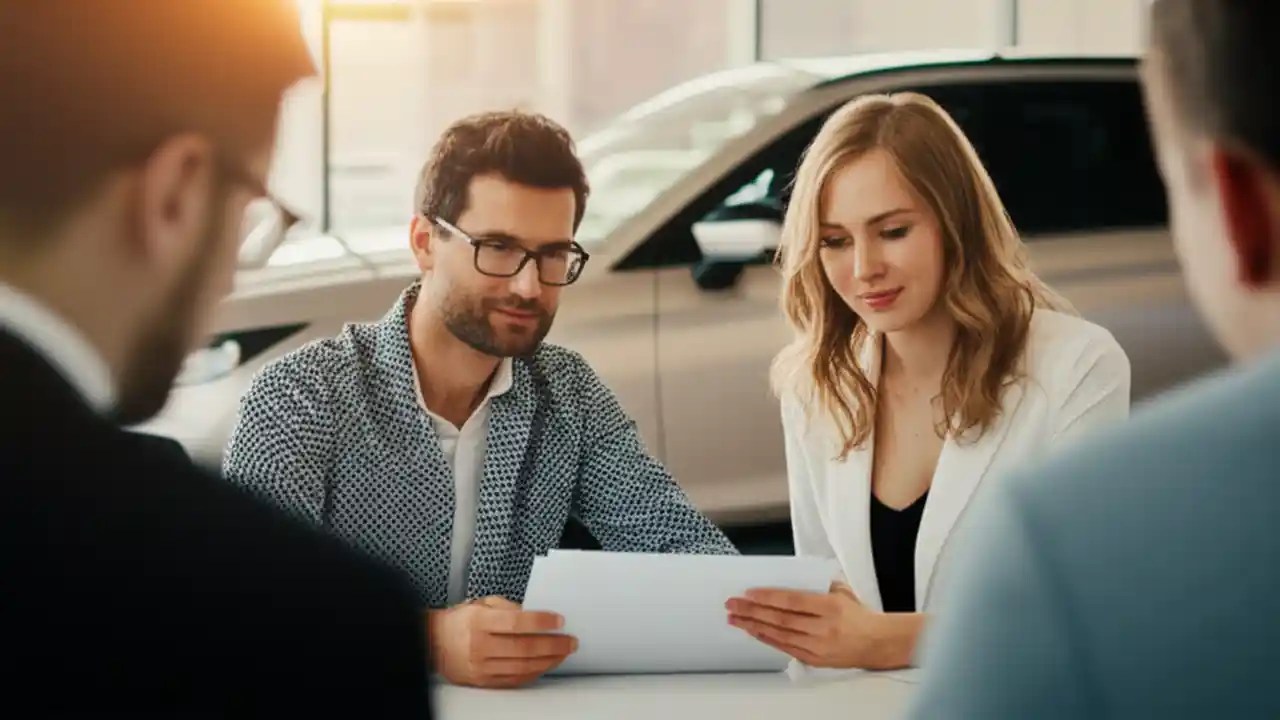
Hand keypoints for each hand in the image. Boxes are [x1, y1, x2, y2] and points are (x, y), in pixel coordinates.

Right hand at [429, 596, 577, 687]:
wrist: (434, 642)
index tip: (559, 621)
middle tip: (570, 641)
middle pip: (523, 648)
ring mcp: (481, 667)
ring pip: (522, 666)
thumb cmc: (460, 621)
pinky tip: (546, 665)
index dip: (541, 622)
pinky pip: (514, 679)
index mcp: (478, 622)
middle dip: (553, 645)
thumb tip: (536, 615)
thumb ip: (508, 607)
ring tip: (563, 653)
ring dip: (548, 660)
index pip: (515, 623)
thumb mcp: (481, 604)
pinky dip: (534, 672)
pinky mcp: (483, 681)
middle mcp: (479, 646)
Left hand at [726, 582, 909, 669]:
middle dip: (753, 611)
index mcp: (831, 607)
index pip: (793, 601)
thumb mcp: (842, 591)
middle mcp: (824, 628)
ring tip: (735, 618)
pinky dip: (767, 639)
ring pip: (780, 635)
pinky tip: (753, 631)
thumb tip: (788, 578)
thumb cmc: (859, 614)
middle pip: (781, 619)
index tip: (749, 592)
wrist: (878, 643)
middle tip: (732, 604)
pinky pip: (785, 648)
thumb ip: (817, 585)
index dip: (769, 597)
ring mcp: (818, 647)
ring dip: (754, 626)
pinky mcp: (815, 659)